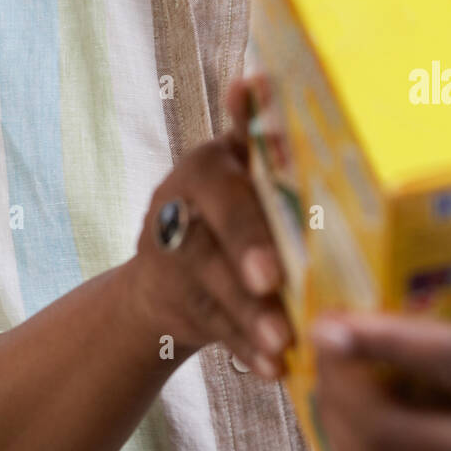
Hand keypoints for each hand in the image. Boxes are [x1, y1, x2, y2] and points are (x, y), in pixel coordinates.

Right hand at [128, 74, 292, 378]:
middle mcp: (179, 214)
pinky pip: (215, 333)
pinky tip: (274, 371)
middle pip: (211, 247)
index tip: (268, 265)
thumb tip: (256, 79)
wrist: (164, 271)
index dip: (244, 226)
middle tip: (272, 289)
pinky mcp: (177, 309)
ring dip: (251, 320)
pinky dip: (246, 352)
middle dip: (244, 272)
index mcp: (202, 170)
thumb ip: (251, 129)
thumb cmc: (226, 202)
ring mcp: (173, 266)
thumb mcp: (233, 160)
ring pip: (213, 294)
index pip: (221, 192)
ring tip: (285, 344)